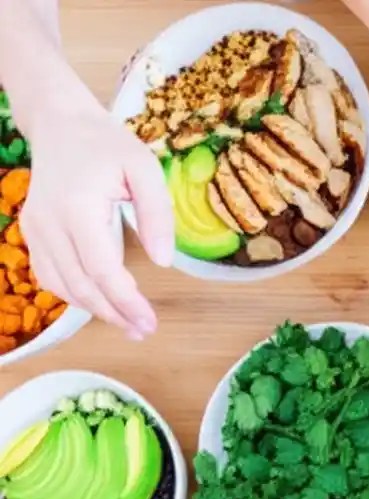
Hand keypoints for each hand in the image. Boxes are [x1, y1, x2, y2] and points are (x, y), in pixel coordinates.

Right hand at [21, 95, 171, 339]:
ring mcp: (35, 229)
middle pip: (80, 285)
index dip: (125, 301)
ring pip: (60, 285)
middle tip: (143, 331)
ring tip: (128, 324)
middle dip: (113, 314)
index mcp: (77, 208)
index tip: (149, 321)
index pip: (101, 269)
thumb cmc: (107, 144)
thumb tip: (163, 261)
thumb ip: (156, 214)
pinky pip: (48, 274)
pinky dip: (73, 293)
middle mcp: (49, 223)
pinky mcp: (32, 232)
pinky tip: (100, 302)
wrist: (61, 124)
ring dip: (94, 310)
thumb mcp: (144, 168)